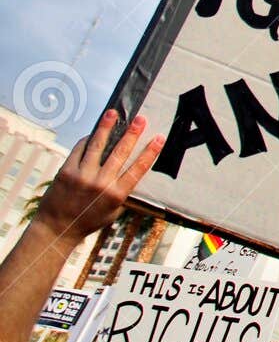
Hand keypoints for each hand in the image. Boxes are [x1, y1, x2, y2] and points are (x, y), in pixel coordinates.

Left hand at [35, 110, 163, 241]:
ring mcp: (82, 176)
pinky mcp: (66, 172)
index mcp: (116, 195)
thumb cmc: (89, 221)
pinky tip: (92, 133)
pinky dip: (87, 140)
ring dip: (106, 128)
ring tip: (113, 113)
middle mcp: (100, 184)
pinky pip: (79, 150)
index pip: (138, 169)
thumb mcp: (113, 211)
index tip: (159, 138)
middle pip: (120, 153)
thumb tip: (129, 169)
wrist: (57, 228)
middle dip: (132, 133)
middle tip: (140, 119)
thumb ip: (121, 191)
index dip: (150, 152)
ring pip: (97, 146)